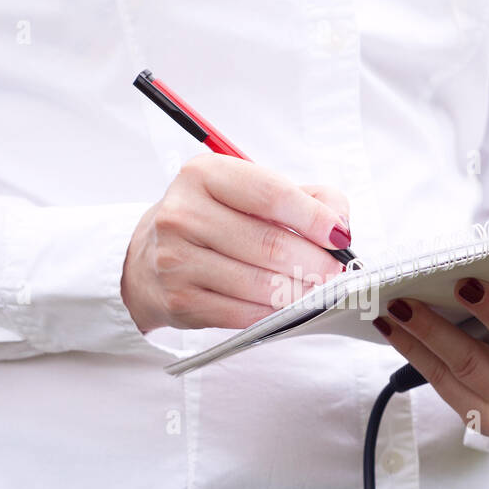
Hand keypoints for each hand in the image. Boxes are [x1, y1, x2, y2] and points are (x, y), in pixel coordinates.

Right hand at [122, 154, 350, 332]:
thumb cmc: (215, 220)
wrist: (149, 259)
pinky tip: (288, 307)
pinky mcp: (179, 301)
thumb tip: (339, 225)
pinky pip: (242, 313)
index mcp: (204, 175)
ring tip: (319, 290)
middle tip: (337, 273)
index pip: (271, 194)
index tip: (339, 236)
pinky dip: (274, 313)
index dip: (313, 218)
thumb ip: (305, 197)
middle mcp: (183, 214)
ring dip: (300, 292)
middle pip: (269, 244)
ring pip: (259, 284)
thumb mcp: (250, 192)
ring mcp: (176, 260)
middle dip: (315, 263)